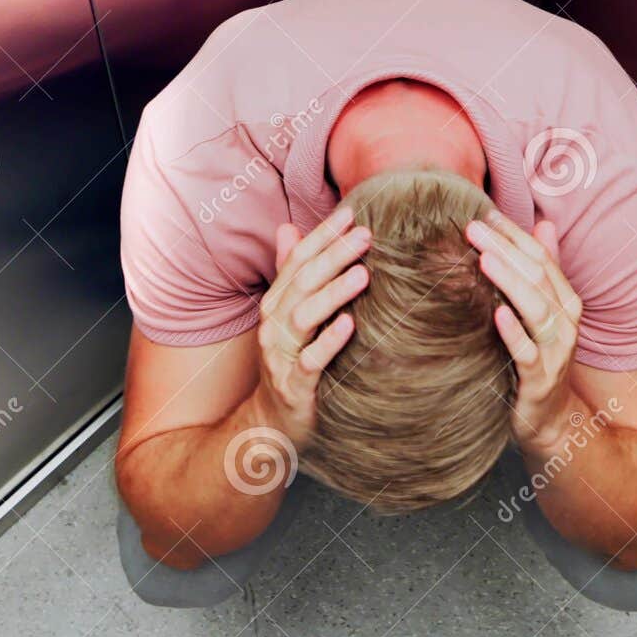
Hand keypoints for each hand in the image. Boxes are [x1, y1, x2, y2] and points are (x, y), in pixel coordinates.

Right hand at [252, 205, 370, 448]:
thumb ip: (289, 273)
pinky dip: (329, 342)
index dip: (323, 236)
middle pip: (303, 282)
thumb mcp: (286, 316)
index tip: (352, 213)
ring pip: (304, 317)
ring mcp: (281, 355)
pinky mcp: (293, 386)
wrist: (270, 422)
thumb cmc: (288, 363)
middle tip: (366, 235)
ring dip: (333, 293)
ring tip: (363, 274)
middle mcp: (274, 324)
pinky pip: (311, 361)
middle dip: (334, 255)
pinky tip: (350, 325)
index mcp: (276, 303)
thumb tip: (289, 227)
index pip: (298, 260)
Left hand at [466, 211, 583, 455]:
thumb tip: (543, 223)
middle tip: (473, 228)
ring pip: (536, 309)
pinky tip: (496, 313)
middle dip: (505, 249)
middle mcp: (566, 323)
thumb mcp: (544, 313)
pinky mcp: (541, 379)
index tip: (485, 214)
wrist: (550, 420)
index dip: (514, 234)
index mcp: (566, 301)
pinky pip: (528, 352)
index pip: (541, 258)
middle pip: (537, 277)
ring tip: (484, 259)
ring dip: (510, 281)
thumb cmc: (540, 360)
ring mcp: (556, 352)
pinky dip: (513, 332)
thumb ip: (546, 270)